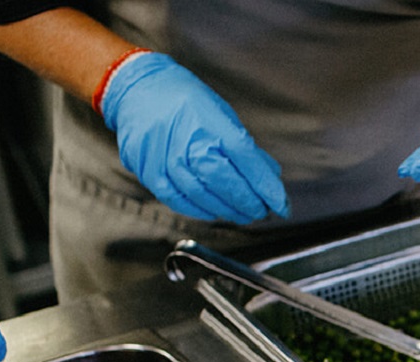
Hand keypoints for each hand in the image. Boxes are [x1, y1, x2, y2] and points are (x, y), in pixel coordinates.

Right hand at [99, 52, 287, 222]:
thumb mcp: (221, 114)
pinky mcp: (148, 170)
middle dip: (250, 203)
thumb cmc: (183, 100)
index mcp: (211, 124)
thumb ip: (244, 147)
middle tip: (261, 211)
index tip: (282, 205)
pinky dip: (199, 210)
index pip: (248, 162)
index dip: (268, 188)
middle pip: (227, 183)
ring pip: (204, 196)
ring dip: (228, 210)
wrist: (137, 89)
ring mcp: (165, 158)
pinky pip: (177, 199)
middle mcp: (187, 142)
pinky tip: (213, 211)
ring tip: (241, 213)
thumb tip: (269, 176)